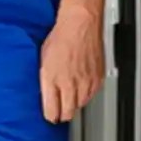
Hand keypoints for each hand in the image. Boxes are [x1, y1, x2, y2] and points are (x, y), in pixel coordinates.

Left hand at [39, 5, 104, 122]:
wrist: (80, 24)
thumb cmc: (61, 37)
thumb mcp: (43, 60)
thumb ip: (46, 81)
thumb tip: (46, 95)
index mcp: (52, 80)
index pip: (52, 112)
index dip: (51, 116)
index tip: (50, 116)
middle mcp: (69, 84)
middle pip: (68, 113)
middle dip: (63, 113)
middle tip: (60, 110)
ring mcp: (85, 82)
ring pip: (81, 105)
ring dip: (75, 103)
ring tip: (71, 94)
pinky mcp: (97, 77)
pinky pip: (92, 94)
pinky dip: (87, 93)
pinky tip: (82, 86)